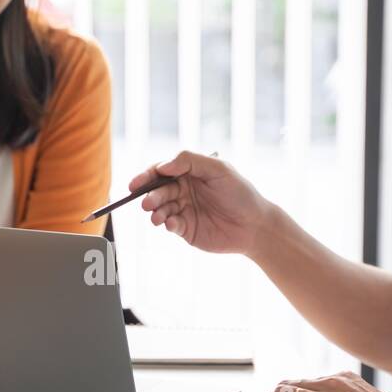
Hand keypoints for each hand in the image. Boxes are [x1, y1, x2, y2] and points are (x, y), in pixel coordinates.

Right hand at [131, 151, 274, 255]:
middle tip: (146, 203)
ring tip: (156, 216)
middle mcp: (184, 191)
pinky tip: (171, 223)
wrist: (255, 225)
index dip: (147, 177)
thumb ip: (190, 161)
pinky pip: (170, 225)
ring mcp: (184, 210)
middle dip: (150, 196)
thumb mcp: (218, 169)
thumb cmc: (240, 193)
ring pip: (160, 209)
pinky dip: (167, 224)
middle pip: (158, 191)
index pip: (162, 172)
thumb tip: (162, 166)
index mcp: (189, 173)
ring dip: (155, 211)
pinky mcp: (186, 230)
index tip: (136, 183)